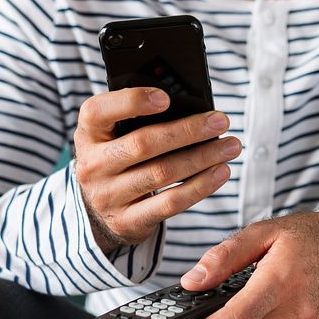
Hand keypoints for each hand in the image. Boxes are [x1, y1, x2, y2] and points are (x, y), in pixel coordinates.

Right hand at [73, 88, 240, 251]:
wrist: (98, 211)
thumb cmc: (117, 159)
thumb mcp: (112, 135)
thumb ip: (136, 119)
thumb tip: (190, 106)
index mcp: (87, 134)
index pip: (98, 111)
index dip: (132, 101)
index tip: (166, 98)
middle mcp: (93, 165)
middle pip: (143, 144)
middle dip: (188, 130)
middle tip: (221, 121)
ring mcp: (108, 196)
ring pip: (162, 173)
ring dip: (203, 157)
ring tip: (230, 146)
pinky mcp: (129, 221)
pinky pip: (170, 203)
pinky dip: (200, 186)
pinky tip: (221, 172)